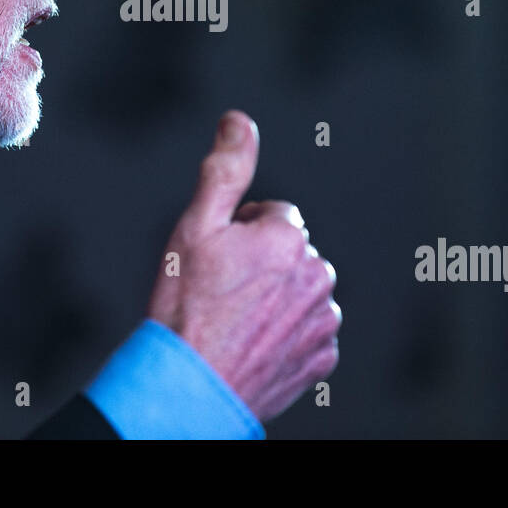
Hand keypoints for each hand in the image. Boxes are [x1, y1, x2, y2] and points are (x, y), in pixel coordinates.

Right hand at [146, 109, 340, 422]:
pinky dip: (286, 336)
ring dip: (277, 299)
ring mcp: (321, 320)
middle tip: (222, 292)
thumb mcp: (195, 227)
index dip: (240, 233)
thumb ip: (226, 170)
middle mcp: (316, 275)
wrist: (189, 385)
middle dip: (263, 264)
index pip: (273, 216)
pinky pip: (307, 333)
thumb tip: (239, 121)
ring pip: (301, 292)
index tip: (217, 260)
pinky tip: (252, 344)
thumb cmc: (185, 308)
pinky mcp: (321, 359)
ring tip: (235, 321)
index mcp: (288, 238)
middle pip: (291, 252)